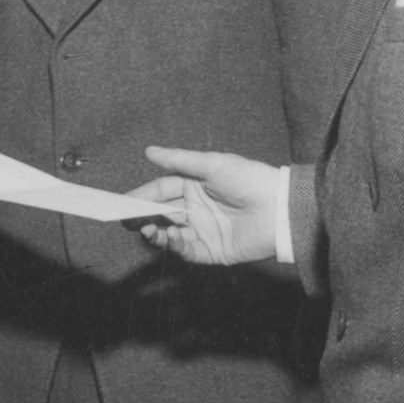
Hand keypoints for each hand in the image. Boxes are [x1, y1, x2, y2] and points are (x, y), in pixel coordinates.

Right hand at [133, 147, 283, 267]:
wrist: (280, 208)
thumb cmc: (249, 179)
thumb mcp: (212, 164)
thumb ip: (179, 161)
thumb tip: (148, 151)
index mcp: (194, 186)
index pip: (161, 190)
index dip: (142, 195)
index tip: (123, 201)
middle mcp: (195, 209)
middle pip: (162, 214)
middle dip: (143, 216)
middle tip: (127, 219)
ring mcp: (203, 231)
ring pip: (170, 234)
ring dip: (156, 232)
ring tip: (147, 228)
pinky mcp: (212, 251)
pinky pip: (187, 250)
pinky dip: (174, 246)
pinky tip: (167, 237)